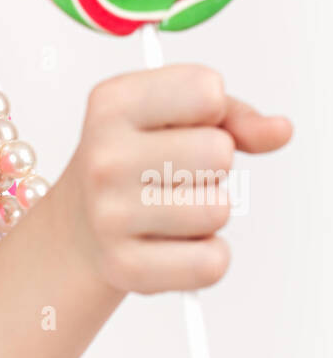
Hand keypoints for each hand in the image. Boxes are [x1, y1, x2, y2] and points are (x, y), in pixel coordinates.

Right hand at [54, 65, 293, 295]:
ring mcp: (109, 215)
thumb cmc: (135, 161)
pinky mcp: (125, 268)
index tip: (187, 123)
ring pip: (218, 209)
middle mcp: (103, 156)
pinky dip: (208, 255)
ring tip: (174, 207)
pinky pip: (211, 263)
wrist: (78, 228)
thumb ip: (233, 116)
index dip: (212, 110)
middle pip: (219, 153)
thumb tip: (280, 130)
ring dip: (210, 210)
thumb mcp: (173, 116)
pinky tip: (177, 243)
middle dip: (215, 165)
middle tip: (181, 172)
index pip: (207, 90)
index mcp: (112, 103)